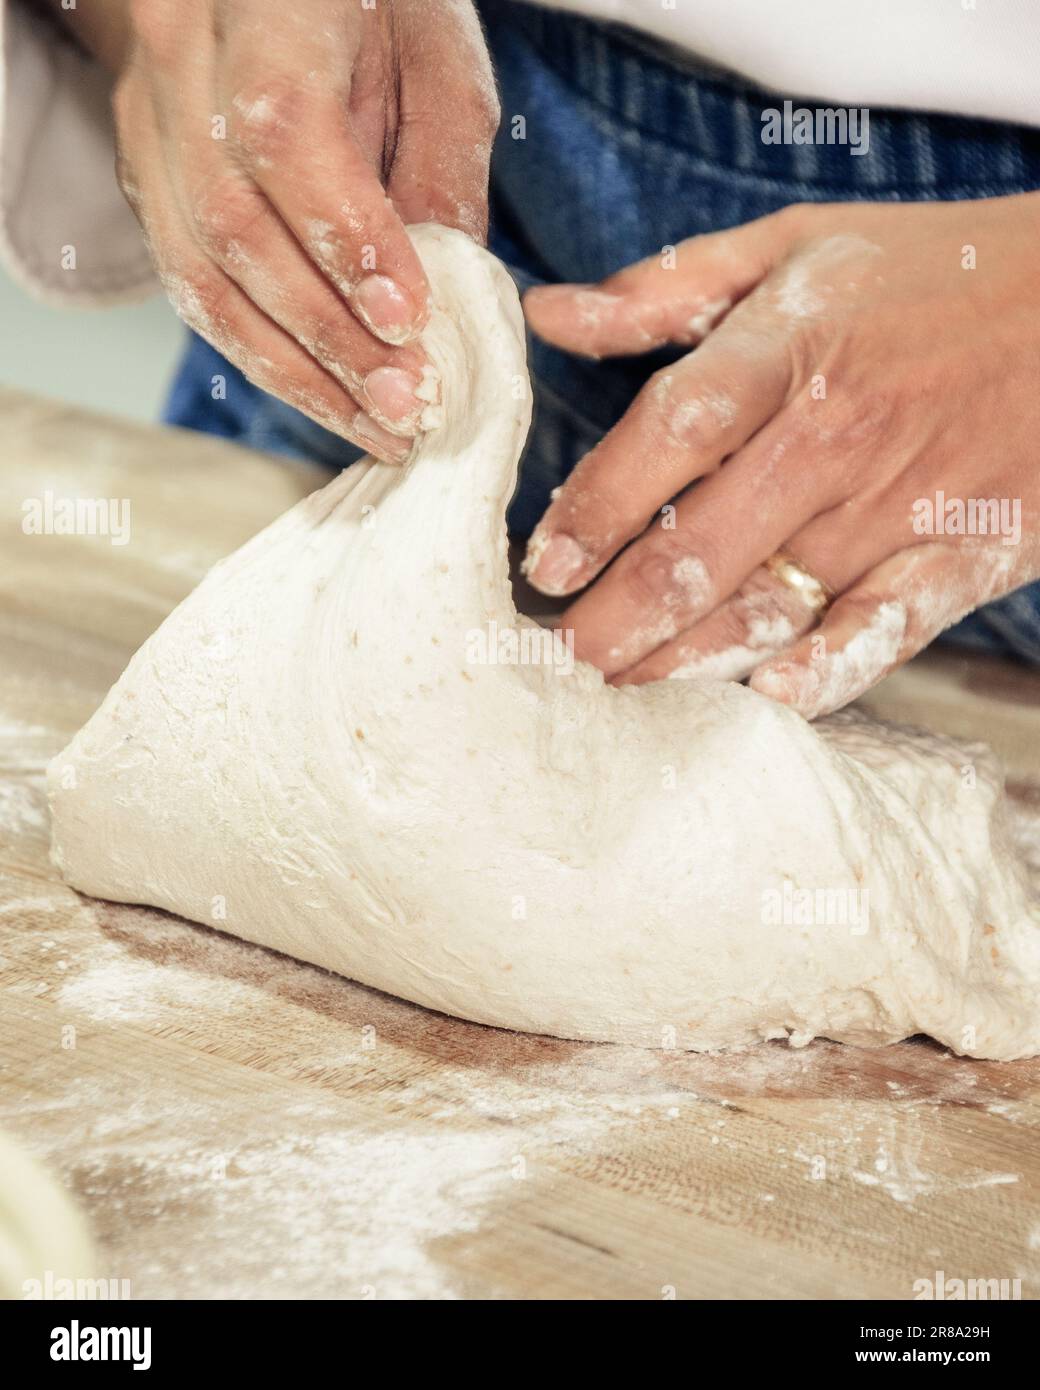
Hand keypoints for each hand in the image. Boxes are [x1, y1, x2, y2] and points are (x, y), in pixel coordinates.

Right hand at [75, 0, 498, 459]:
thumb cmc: (371, 5)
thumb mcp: (437, 63)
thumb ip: (442, 173)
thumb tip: (450, 301)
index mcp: (263, 5)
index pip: (285, 133)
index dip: (347, 240)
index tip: (410, 320)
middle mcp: (181, 57)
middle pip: (234, 224)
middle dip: (329, 334)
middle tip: (406, 402)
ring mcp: (146, 122)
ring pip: (199, 275)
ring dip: (294, 370)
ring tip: (375, 424)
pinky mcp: (144, 178)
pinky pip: (190, 286)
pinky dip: (263, 354)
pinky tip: (325, 396)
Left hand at [523, 194, 1039, 716]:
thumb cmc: (929, 273)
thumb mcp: (794, 246)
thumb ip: (664, 289)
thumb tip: (545, 314)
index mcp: (786, 348)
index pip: (669, 435)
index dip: (595, 508)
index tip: (540, 568)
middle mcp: (833, 435)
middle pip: (701, 545)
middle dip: (616, 617)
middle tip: (558, 663)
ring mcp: (899, 504)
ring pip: (773, 601)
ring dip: (688, 660)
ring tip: (620, 697)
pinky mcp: (961, 554)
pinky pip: (885, 626)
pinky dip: (831, 669)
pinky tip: (768, 702)